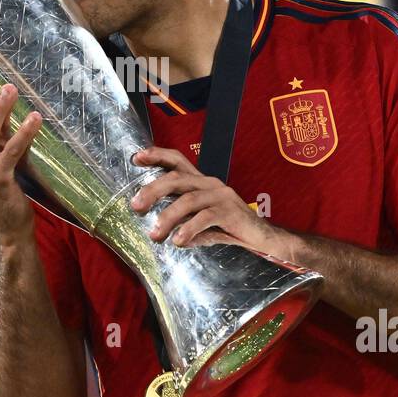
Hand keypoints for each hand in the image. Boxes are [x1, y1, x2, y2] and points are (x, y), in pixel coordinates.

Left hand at [131, 145, 297, 261]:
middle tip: (135, 207)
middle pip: (176, 179)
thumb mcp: (199, 220)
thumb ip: (181, 220)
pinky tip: (178, 241)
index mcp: (200, 182)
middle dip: (152, 190)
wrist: (261, 238)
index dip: (157, 155)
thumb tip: (159, 230)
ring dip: (168, 217)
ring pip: (188, 200)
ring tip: (155, 235)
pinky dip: (189, 229)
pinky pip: (205, 218)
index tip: (136, 156)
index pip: (177, 160)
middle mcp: (209, 184)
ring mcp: (221, 196)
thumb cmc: (226, 227)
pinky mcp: (230, 212)